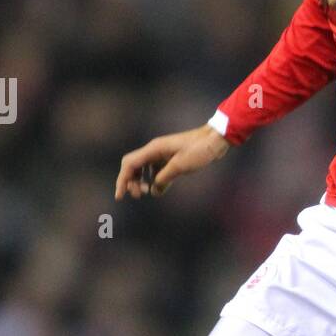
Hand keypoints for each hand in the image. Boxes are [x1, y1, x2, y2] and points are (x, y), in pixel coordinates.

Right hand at [115, 123, 229, 199]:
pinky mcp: (170, 158)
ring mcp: (162, 153)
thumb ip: (164, 178)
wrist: (215, 139)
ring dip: (142, 181)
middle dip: (131, 181)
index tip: (120, 196)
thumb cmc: (199, 150)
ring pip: (144, 168)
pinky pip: (156, 169)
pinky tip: (159, 189)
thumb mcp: (180, 166)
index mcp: (154, 149)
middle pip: (133, 166)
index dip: (123, 180)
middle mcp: (154, 150)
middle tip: (139, 195)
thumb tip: (154, 190)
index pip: (129, 164)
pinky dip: (154, 180)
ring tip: (147, 192)